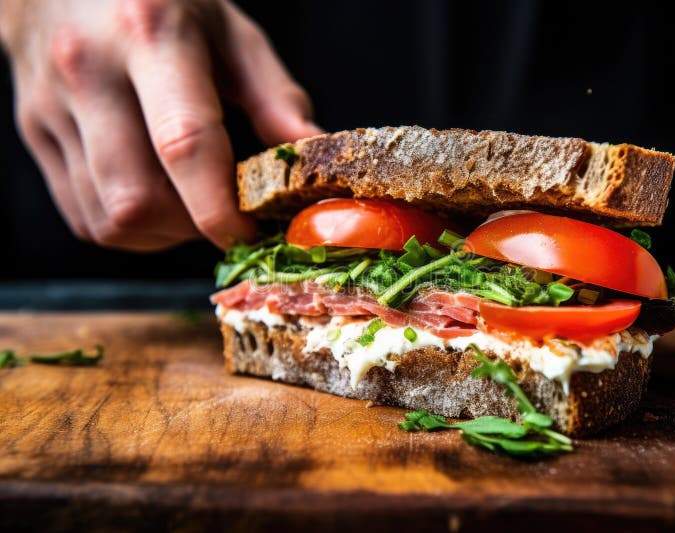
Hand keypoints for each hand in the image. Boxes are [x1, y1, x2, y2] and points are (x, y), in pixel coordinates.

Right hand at [0, 0, 320, 249]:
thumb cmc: (160, 2)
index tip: (252, 234)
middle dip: (193, 227)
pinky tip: (154, 197)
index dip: (221, 208)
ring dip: (163, 233)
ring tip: (189, 200)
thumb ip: (275, 97)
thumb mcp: (229, 32)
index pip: (184, 143)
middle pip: (138, 200)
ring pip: (110, 220)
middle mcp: (88, 71)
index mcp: (150, 34)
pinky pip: (85, 218)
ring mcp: (50, 107)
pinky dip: (130, 228)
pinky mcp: (33, 136)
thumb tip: (315, 158)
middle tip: (223, 212)